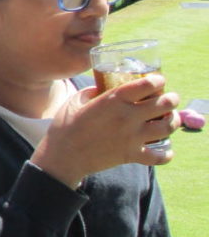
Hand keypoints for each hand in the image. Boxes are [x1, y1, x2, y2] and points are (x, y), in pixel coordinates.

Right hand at [32, 77, 177, 187]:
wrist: (62, 157)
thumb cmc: (65, 126)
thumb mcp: (75, 101)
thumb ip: (93, 91)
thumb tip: (104, 86)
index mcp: (112, 100)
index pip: (147, 84)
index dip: (157, 80)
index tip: (158, 80)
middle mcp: (127, 117)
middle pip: (164, 104)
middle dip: (171, 98)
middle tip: (169, 98)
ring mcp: (131, 137)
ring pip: (167, 127)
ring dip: (173, 121)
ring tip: (170, 119)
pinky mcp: (131, 155)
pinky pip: (159, 157)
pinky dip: (166, 154)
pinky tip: (166, 150)